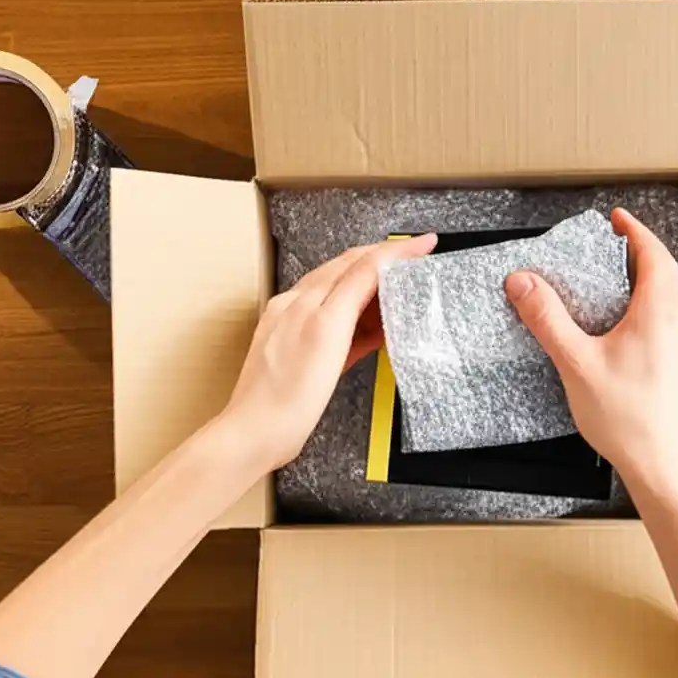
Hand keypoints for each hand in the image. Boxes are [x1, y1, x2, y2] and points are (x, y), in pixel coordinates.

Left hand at [224, 234, 437, 470]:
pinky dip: (346, 302)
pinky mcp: (283, 336)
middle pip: (346, 266)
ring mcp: (287, 319)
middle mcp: (296, 304)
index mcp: (311, 304)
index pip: (363, 264)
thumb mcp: (331, 347)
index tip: (425, 243)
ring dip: (365, 276)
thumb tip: (378, 276)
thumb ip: (355, 306)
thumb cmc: (289, 403)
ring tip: (394, 284)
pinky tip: (361, 318)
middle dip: (382, 257)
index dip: (397, 251)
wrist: (252, 433)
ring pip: (333, 283)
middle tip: (414, 257)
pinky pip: (320, 306)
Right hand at [504, 208, 677, 494]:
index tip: (618, 219)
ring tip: (625, 294)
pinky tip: (641, 339)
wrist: (662, 466)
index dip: (634, 231)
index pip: (653, 252)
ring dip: (655, 289)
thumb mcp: (575, 362)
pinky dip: (663, 319)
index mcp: (660, 311)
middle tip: (614, 254)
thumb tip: (523, 281)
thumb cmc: (624, 418)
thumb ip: (548, 318)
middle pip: (667, 275)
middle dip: (642, 259)